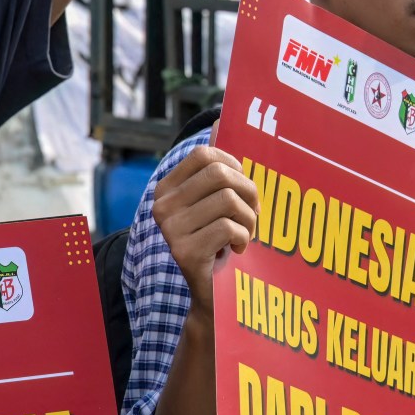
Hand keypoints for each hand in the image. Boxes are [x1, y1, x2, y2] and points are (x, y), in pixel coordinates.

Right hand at [151, 144, 256, 315]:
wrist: (212, 295)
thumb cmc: (219, 242)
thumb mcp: (216, 202)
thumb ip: (215, 165)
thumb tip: (221, 119)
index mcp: (166, 189)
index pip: (204, 155)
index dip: (234, 167)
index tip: (243, 189)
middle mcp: (161, 206)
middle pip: (219, 174)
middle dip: (248, 192)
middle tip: (253, 213)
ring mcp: (170, 229)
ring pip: (228, 201)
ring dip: (250, 220)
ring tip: (246, 234)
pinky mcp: (185, 251)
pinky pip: (229, 228)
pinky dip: (244, 239)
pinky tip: (237, 249)